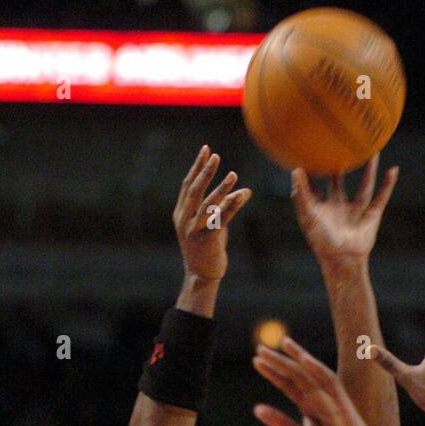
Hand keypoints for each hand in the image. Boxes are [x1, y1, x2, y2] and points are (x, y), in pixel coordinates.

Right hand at [173, 145, 250, 282]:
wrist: (201, 275)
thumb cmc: (207, 249)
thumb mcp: (213, 225)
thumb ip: (223, 207)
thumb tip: (243, 191)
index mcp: (181, 213)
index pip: (188, 185)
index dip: (197, 167)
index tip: (206, 150)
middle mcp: (184, 219)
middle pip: (194, 190)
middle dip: (205, 172)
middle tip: (215, 156)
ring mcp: (193, 230)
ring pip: (207, 204)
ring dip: (221, 188)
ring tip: (233, 174)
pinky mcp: (206, 240)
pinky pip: (220, 220)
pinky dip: (232, 206)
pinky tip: (242, 195)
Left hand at [253, 338, 383, 425]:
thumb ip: (281, 424)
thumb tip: (256, 408)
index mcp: (310, 407)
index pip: (289, 385)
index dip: (274, 373)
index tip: (256, 361)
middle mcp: (319, 398)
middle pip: (297, 375)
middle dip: (280, 361)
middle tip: (260, 348)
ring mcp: (331, 399)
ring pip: (311, 374)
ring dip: (297, 358)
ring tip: (282, 343)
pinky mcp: (342, 403)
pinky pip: (330, 382)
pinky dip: (317, 369)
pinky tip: (304, 359)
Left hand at [291, 157, 397, 265]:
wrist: (343, 259)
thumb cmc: (322, 241)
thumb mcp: (308, 216)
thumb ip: (302, 194)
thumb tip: (295, 170)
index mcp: (322, 208)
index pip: (315, 185)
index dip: (312, 171)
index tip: (309, 150)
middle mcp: (339, 207)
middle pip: (339, 182)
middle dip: (340, 165)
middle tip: (339, 146)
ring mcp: (356, 211)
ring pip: (364, 186)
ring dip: (369, 170)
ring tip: (372, 151)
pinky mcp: (371, 216)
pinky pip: (381, 197)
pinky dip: (388, 185)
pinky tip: (394, 170)